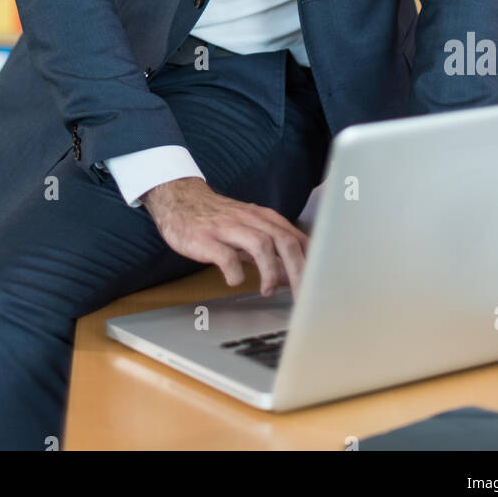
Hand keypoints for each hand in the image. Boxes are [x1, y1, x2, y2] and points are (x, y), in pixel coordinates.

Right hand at [141, 176, 309, 297]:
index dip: (310, 262)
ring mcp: (228, 228)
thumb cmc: (217, 218)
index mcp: (262, 217)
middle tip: (302, 298)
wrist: (179, 198)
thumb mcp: (248, 229)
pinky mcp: (206, 238)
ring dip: (270, 272)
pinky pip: (227, 257)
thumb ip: (271, 249)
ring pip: (261, 245)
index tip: (318, 285)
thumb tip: (293, 275)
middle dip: (298, 271)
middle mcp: (249, 219)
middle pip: (284, 242)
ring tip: (268, 291)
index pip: (296, 238)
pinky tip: (234, 282)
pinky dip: (235, 274)